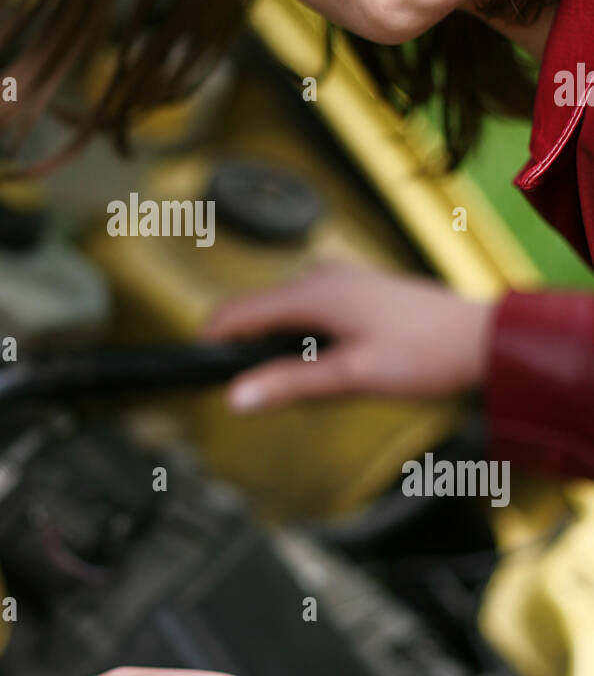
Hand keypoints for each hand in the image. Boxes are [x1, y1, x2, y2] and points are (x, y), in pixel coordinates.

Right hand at [203, 261, 496, 410]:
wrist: (482, 340)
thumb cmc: (425, 354)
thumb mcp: (351, 377)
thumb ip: (289, 385)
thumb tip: (236, 397)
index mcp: (312, 294)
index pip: (238, 311)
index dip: (210, 338)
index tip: (193, 365)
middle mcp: (322, 278)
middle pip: (262, 312)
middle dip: (254, 349)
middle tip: (267, 390)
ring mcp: (342, 279)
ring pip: (289, 311)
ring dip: (285, 344)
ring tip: (313, 379)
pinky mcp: (359, 289)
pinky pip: (314, 308)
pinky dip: (309, 334)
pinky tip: (335, 359)